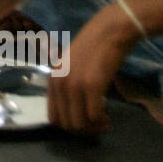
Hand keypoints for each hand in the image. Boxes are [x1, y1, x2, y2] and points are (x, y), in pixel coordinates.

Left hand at [47, 5, 137, 134]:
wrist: (110, 31)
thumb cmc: (95, 48)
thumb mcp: (72, 67)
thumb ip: (68, 86)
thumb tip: (74, 111)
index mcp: (52, 80)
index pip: (53, 118)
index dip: (70, 126)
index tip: (85, 123)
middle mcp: (59, 83)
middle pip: (67, 124)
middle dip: (84, 130)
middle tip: (98, 125)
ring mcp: (74, 84)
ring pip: (79, 124)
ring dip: (94, 128)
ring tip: (105, 122)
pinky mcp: (91, 85)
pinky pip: (93, 116)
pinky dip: (102, 122)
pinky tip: (108, 117)